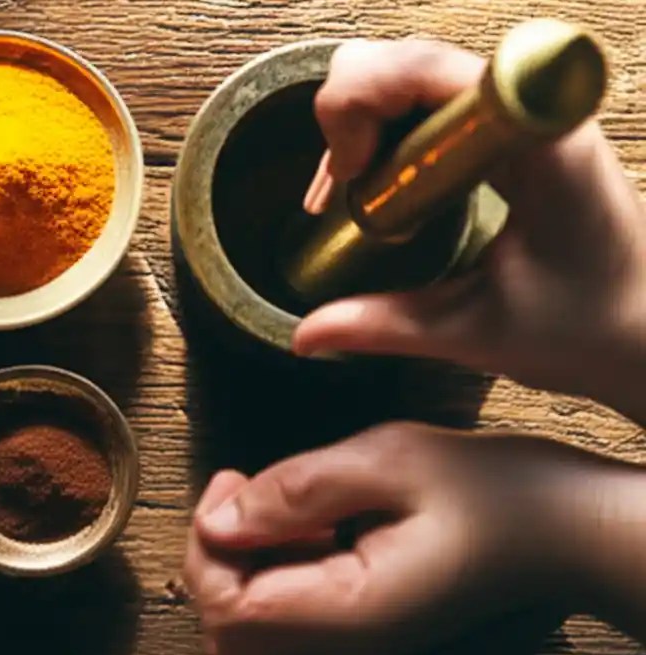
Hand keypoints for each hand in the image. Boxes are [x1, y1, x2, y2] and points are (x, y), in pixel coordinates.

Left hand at [182, 422, 628, 654]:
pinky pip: (284, 622)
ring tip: (292, 506)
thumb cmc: (496, 493)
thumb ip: (295, 489)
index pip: (225, 606)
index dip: (206, 544)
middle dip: (216, 554)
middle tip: (252, 491)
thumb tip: (218, 518)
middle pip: (225, 627)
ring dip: (244, 564)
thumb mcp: (391, 459)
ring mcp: (352, 652)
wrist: (566, 535)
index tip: (233, 483)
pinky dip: (274, 573)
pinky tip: (313, 529)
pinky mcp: (359, 638)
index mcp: (350, 613)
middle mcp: (344, 650)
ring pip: (247, 629)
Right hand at [294, 39, 645, 424]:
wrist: (645, 332)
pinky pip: (428, 98)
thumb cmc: (587, 326)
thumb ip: (383, 326)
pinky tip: (370, 179)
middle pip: (413, 57)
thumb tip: (306, 333)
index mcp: (540, 147)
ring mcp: (518, 117)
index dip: (372, 98)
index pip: (439, 69)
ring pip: (413, 70)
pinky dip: (382, 127)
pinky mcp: (505, 131)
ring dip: (362, 117)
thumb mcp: (473, 333)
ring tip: (349, 186)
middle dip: (353, 108)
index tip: (351, 172)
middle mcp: (531, 114)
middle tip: (342, 185)